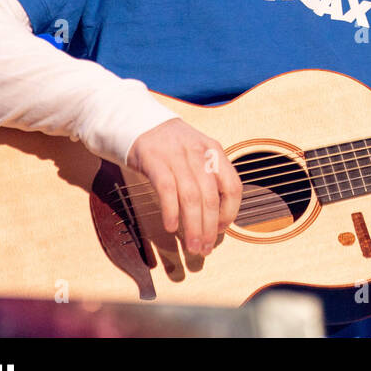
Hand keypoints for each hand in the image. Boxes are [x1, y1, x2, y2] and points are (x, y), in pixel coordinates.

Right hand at [127, 118, 242, 255]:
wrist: (137, 121)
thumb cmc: (170, 145)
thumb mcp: (196, 154)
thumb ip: (208, 178)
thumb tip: (216, 217)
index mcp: (215, 152)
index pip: (233, 186)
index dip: (230, 212)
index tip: (220, 230)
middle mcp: (199, 153)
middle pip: (211, 197)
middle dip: (210, 228)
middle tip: (204, 249)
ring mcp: (177, 156)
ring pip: (191, 197)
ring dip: (193, 226)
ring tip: (192, 246)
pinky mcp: (154, 160)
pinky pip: (167, 189)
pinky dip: (171, 211)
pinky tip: (170, 227)